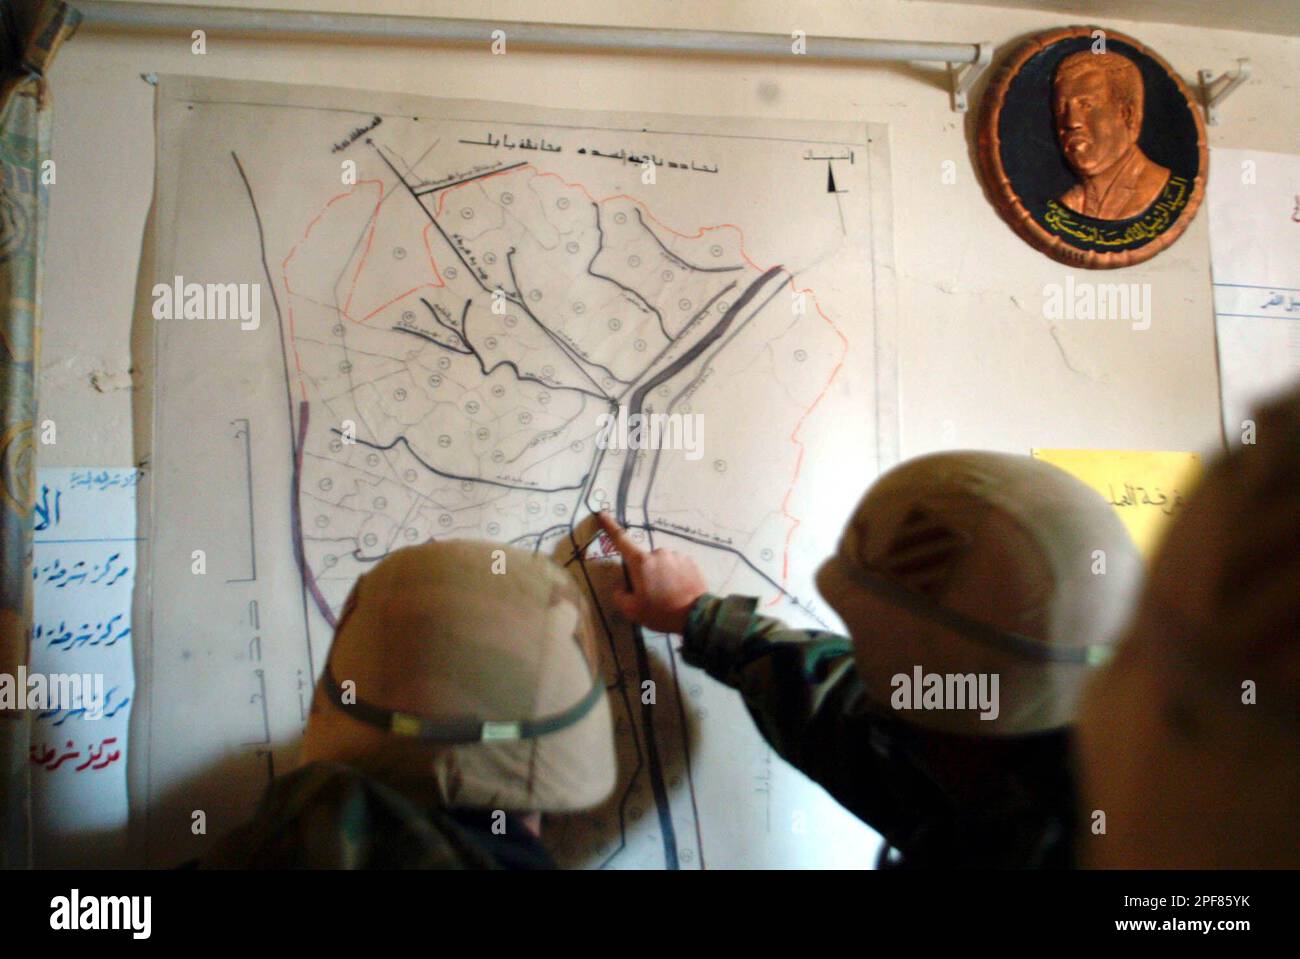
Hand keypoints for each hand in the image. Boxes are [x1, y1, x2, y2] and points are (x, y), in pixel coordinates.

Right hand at [595, 512, 708, 633]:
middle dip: (644, 573)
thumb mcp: (631, 610)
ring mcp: (676, 555)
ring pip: (661, 563)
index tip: (602, 513)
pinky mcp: (690, 561)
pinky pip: (676, 566)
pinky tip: (679, 590)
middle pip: (644, 560)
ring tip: (669, 595)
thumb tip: (621, 586)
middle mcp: (658, 553)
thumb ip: (619, 595)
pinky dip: (675, 575)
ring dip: (661, 574)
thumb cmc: (660, 612)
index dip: (610, 526)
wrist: (696, 616)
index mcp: (641, 562)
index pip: (621, 540)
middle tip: (652, 594)